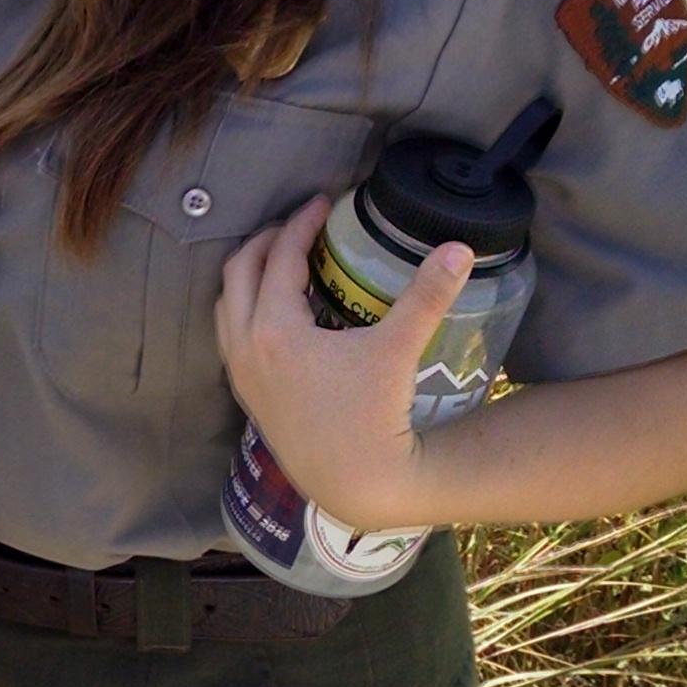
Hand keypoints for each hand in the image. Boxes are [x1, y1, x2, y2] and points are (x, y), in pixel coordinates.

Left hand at [214, 193, 469, 527]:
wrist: (356, 483)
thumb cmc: (373, 417)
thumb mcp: (399, 350)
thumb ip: (427, 294)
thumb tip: (460, 247)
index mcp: (274, 329)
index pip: (280, 257)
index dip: (302, 223)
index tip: (323, 202)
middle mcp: (246, 347)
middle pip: (240, 272)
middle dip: (268, 240)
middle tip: (301, 224)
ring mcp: (242, 374)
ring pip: (227, 304)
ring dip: (249, 274)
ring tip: (282, 259)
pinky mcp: (248, 396)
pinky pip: (231, 335)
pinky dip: (245, 309)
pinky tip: (277, 312)